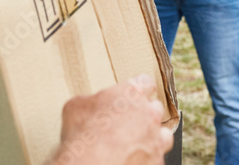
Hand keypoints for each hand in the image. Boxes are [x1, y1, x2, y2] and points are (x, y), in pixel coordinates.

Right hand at [51, 75, 172, 164]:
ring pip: (163, 134)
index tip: (133, 94)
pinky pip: (157, 157)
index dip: (138, 89)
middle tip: (127, 121)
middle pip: (155, 108)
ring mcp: (156, 140)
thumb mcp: (75, 107)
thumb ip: (91, 101)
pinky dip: (148, 158)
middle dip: (144, 113)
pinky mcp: (157, 161)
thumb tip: (91, 105)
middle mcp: (149, 114)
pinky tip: (133, 159)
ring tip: (137, 143)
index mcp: (130, 93)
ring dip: (153, 136)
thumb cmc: (82, 135)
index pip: (145, 82)